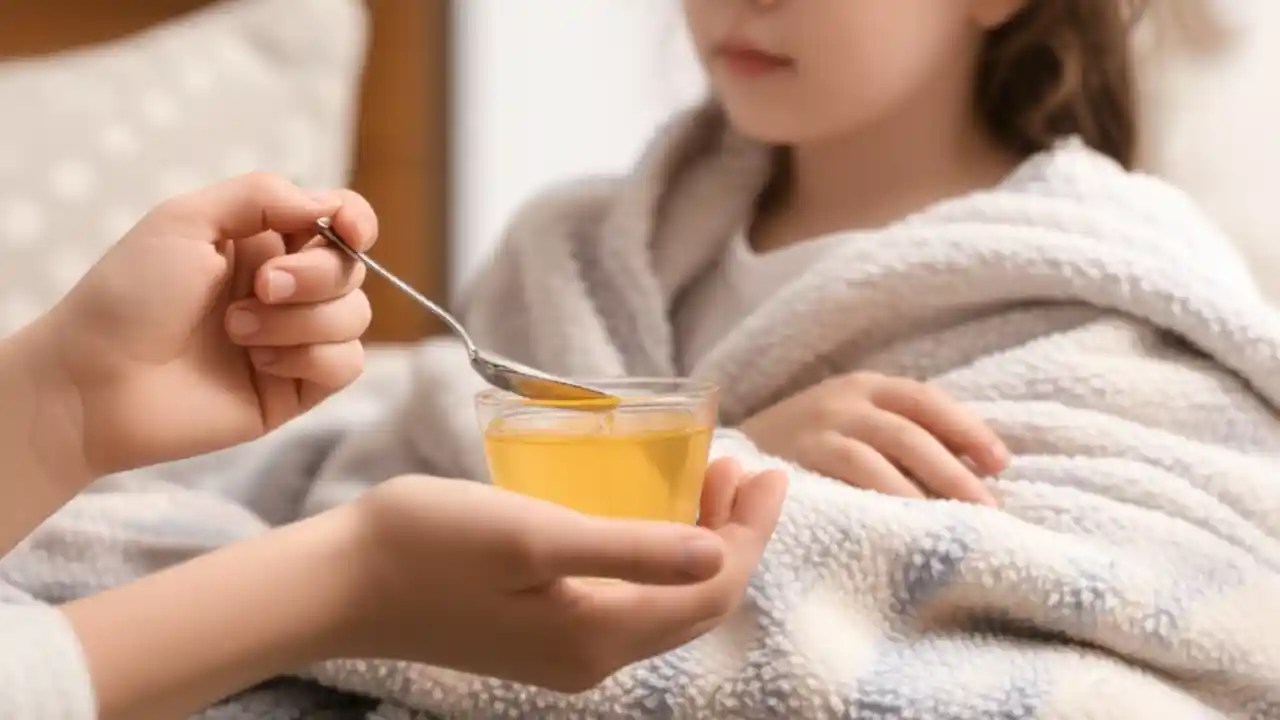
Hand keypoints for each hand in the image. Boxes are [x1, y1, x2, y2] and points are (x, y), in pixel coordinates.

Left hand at [38, 173, 377, 475]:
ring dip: (298, 321)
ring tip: (237, 331)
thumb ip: (263, 196)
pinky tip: (258, 363)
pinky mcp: (297, 388)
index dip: (356, 221)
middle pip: (351, 269)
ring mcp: (294, 339)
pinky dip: (308, 358)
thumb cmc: (128, 297)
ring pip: (354, 317)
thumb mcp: (185, 220)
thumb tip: (329, 208)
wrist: (97, 382)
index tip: (350, 231)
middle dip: (314, 275)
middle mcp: (284, 287)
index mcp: (262, 241)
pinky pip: (346, 364)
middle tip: (260, 287)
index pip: (340, 220)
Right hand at [337, 459, 787, 691]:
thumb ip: (632, 550)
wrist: (339, 583)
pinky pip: (626, 598)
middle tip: (742, 468)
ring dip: (695, 542)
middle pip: (695, 600)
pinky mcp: (540, 634)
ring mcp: (564, 651)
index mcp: (600, 637)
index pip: (712, 590)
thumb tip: (720, 554)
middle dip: (732, 536)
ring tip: (707, 481)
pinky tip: (645, 516)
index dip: (752, 534)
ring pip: (662, 599)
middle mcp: (592, 657)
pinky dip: (654, 556)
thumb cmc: (429, 545)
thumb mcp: (536, 536)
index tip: (771, 471)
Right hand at [740, 372, 1006, 505]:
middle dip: (955, 471)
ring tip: (955, 523)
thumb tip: (971, 472)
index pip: (926, 400)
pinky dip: (884, 499)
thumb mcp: (850, 427)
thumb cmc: (803, 450)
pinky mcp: (799, 457)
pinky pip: (852, 477)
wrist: (724, 457)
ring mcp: (819, 427)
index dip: (968, 429)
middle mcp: (843, 400)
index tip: (1001, 464)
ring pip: (887, 454)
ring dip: (927, 490)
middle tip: (988, 508)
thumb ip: (897, 437)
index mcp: (864, 386)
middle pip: (913, 431)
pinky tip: (904, 525)